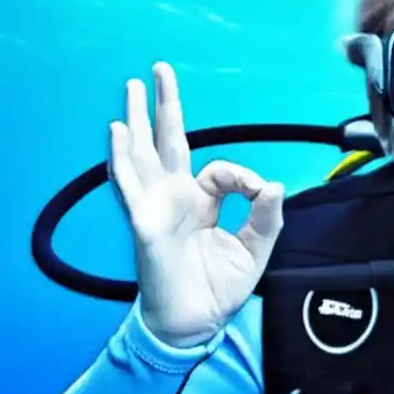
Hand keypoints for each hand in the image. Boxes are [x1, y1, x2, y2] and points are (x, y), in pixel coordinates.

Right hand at [109, 62, 285, 347]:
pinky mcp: (144, 223)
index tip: (259, 191)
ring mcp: (156, 208)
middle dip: (164, 106)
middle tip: (159, 70)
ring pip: (144, 153)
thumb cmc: (218, 290)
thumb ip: (266, 217)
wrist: (195, 324)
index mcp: (201, 203)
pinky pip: (131, 186)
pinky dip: (122, 158)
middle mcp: (175, 199)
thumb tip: (275, 184)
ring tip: (133, 85)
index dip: (242, 175)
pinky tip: (118, 131)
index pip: (218, 170)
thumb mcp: (256, 250)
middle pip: (167, 142)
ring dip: (138, 118)